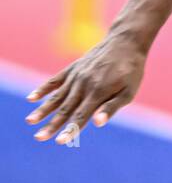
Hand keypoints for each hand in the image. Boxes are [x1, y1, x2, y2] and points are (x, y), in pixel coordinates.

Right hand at [24, 29, 147, 143]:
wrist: (126, 41)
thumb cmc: (131, 70)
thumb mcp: (129, 90)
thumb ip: (112, 107)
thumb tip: (97, 123)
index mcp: (98, 92)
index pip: (81, 116)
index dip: (70, 130)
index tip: (59, 142)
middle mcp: (84, 84)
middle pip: (65, 109)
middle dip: (51, 125)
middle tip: (38, 137)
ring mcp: (76, 75)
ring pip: (57, 96)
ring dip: (43, 110)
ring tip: (29, 121)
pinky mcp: (73, 68)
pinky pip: (55, 80)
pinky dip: (43, 89)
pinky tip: (31, 98)